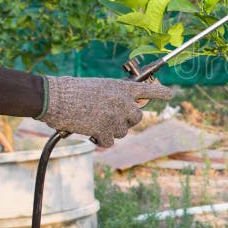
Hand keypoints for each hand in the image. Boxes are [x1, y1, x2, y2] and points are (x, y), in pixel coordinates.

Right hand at [39, 76, 173, 146]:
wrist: (56, 98)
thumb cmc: (73, 91)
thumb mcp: (100, 87)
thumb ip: (115, 96)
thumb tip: (124, 109)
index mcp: (121, 87)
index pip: (147, 89)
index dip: (160, 93)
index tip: (171, 94)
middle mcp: (123, 102)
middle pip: (137, 118)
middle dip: (126, 120)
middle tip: (110, 118)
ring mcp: (115, 116)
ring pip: (123, 131)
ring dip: (111, 130)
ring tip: (93, 120)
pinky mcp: (105, 130)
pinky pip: (110, 141)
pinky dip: (101, 139)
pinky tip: (90, 131)